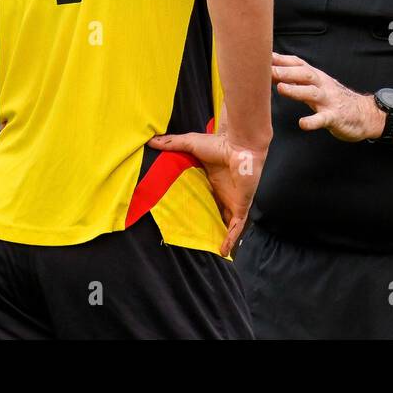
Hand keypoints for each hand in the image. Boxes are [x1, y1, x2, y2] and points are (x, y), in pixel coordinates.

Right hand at [146, 131, 267, 256]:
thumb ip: (172, 144)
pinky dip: (231, 238)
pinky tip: (224, 251)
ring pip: (227, 224)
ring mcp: (233, 201)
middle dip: (209, 225)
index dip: (198, 207)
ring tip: (209, 251)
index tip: (185, 217)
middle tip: (195, 238)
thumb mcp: (190, 144)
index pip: (205, 198)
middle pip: (216, 213)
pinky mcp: (241, 206)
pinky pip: (236, 227)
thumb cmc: (219, 144)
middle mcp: (224, 193)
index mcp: (213, 180)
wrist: (240, 146)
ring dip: (220, 236)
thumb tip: (151, 141)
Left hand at [271, 52, 382, 141]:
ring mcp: (329, 101)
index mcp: (316, 77)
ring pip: (312, 93)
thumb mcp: (315, 85)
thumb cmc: (333, 98)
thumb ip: (296, 79)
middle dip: (286, 71)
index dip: (281, 59)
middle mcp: (322, 85)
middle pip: (304, 74)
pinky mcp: (335, 117)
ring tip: (280, 88)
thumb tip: (271, 70)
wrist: (364, 114)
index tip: (263, 56)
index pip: (298, 64)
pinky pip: (323, 119)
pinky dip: (313, 121)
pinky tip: (303, 124)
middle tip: (267, 70)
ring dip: (296, 90)